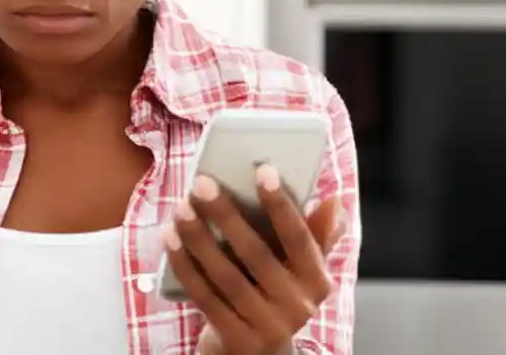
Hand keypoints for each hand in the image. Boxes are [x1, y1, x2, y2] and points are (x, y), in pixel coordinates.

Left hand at [163, 164, 344, 354]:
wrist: (261, 353)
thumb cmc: (278, 294)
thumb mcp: (302, 269)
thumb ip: (316, 236)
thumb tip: (334, 202)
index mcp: (318, 281)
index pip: (299, 237)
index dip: (282, 204)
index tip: (264, 170)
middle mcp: (298, 307)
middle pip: (256, 254)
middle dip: (226, 215)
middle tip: (202, 183)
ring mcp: (267, 327)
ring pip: (226, 276)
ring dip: (199, 239)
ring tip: (181, 209)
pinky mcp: (237, 340)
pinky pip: (205, 297)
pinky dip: (186, 266)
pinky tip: (171, 240)